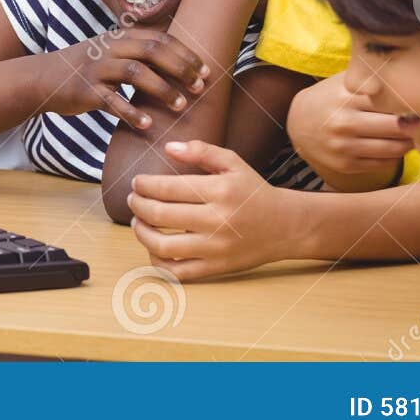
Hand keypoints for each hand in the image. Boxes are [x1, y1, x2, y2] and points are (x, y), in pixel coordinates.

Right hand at [38, 32, 208, 128]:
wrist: (44, 77)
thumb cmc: (87, 68)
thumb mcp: (112, 52)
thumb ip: (139, 53)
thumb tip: (178, 63)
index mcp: (121, 37)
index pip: (160, 39)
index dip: (185, 53)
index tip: (205, 70)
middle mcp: (110, 48)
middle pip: (152, 51)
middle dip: (179, 68)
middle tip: (199, 87)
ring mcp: (97, 69)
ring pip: (135, 73)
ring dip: (162, 89)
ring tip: (180, 105)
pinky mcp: (86, 91)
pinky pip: (112, 101)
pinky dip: (131, 112)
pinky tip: (147, 124)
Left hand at [125, 140, 303, 278]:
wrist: (286, 226)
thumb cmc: (254, 191)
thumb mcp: (233, 163)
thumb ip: (201, 151)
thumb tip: (168, 148)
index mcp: (219, 191)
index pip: (168, 188)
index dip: (144, 185)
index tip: (136, 182)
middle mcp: (216, 220)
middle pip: (160, 215)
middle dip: (138, 206)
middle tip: (133, 199)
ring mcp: (216, 248)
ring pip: (163, 246)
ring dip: (142, 233)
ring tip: (137, 223)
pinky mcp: (216, 268)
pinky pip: (178, 272)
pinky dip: (158, 263)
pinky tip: (153, 249)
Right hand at [286, 74, 412, 189]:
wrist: (298, 123)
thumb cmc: (329, 97)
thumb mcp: (344, 81)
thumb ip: (370, 77)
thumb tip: (408, 75)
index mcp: (347, 97)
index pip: (392, 101)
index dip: (412, 102)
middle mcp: (345, 123)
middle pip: (398, 127)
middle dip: (416, 125)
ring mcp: (344, 146)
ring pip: (394, 149)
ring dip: (410, 142)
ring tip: (414, 134)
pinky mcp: (346, 165)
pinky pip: (383, 163)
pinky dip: (395, 155)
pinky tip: (396, 145)